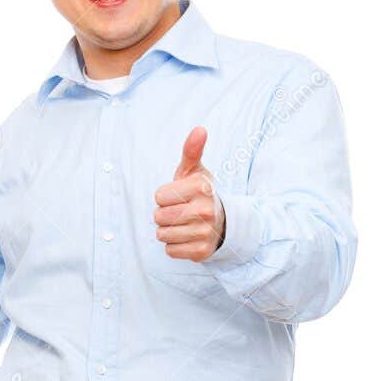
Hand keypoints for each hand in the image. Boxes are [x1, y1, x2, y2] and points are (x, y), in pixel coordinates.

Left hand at [153, 127, 225, 261]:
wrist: (221, 222)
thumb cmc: (199, 194)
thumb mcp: (194, 171)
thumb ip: (192, 150)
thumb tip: (200, 129)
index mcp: (202, 187)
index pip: (159, 197)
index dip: (163, 197)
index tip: (177, 196)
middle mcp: (206, 210)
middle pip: (159, 217)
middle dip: (163, 215)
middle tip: (178, 212)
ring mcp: (205, 232)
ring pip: (163, 235)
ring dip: (167, 231)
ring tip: (182, 225)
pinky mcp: (201, 251)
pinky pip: (170, 250)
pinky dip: (174, 246)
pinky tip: (186, 238)